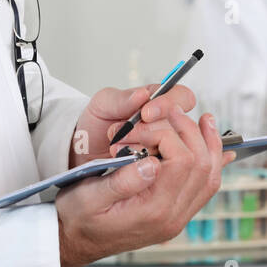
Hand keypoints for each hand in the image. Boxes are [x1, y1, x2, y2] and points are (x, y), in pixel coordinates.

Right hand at [56, 107, 233, 266]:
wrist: (75, 242)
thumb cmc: (78, 218)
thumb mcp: (88, 197)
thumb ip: (122, 182)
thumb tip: (151, 163)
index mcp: (152, 211)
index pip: (181, 161)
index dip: (167, 133)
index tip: (144, 122)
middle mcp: (172, 217)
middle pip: (202, 165)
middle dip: (189, 131)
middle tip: (172, 112)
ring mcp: (177, 217)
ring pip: (210, 177)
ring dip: (209, 145)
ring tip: (205, 121)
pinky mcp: (176, 213)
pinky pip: (204, 188)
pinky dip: (211, 163)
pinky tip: (214, 148)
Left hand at [69, 83, 195, 167]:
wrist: (83, 153)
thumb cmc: (96, 124)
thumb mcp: (102, 105)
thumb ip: (121, 98)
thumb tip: (143, 95)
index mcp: (160, 103)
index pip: (182, 97)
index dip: (168, 104)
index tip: (146, 114)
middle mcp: (168, 127)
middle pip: (177, 126)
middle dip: (146, 131)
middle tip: (119, 134)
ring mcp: (165, 150)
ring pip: (171, 150)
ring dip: (141, 150)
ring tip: (115, 149)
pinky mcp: (158, 172)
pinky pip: (160, 170)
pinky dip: (140, 167)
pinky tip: (122, 163)